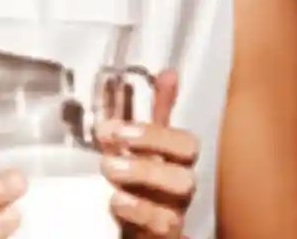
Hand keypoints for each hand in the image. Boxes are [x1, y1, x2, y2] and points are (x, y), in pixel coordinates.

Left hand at [98, 70, 198, 238]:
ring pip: (181, 188)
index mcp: (175, 160)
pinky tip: (116, 201)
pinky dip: (141, 210)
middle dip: (150, 145)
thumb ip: (153, 113)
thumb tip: (169, 72)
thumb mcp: (141, 147)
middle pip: (187, 158)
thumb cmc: (138, 184)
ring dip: (144, 173)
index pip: (184, 140)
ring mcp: (175, 209)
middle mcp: (180, 183)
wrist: (131, 229)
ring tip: (109, 168)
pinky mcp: (164, 233)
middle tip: (109, 144)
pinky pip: (166, 224)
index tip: (112, 127)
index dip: (154, 130)